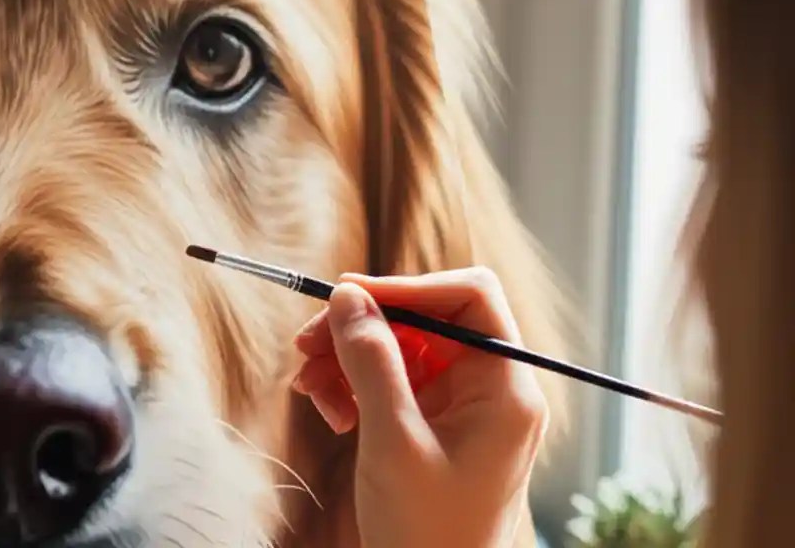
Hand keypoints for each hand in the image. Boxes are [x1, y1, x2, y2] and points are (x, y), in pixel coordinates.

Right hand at [291, 268, 547, 547]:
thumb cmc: (427, 532)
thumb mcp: (392, 441)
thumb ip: (371, 362)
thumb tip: (348, 296)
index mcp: (505, 390)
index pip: (469, 297)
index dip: (407, 287)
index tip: (347, 296)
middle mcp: (491, 390)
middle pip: (426, 320)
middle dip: (363, 326)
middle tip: (305, 344)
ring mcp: (463, 408)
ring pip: (402, 348)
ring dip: (348, 357)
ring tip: (307, 384)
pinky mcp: (435, 426)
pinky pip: (393, 381)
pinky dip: (355, 386)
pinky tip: (331, 411)